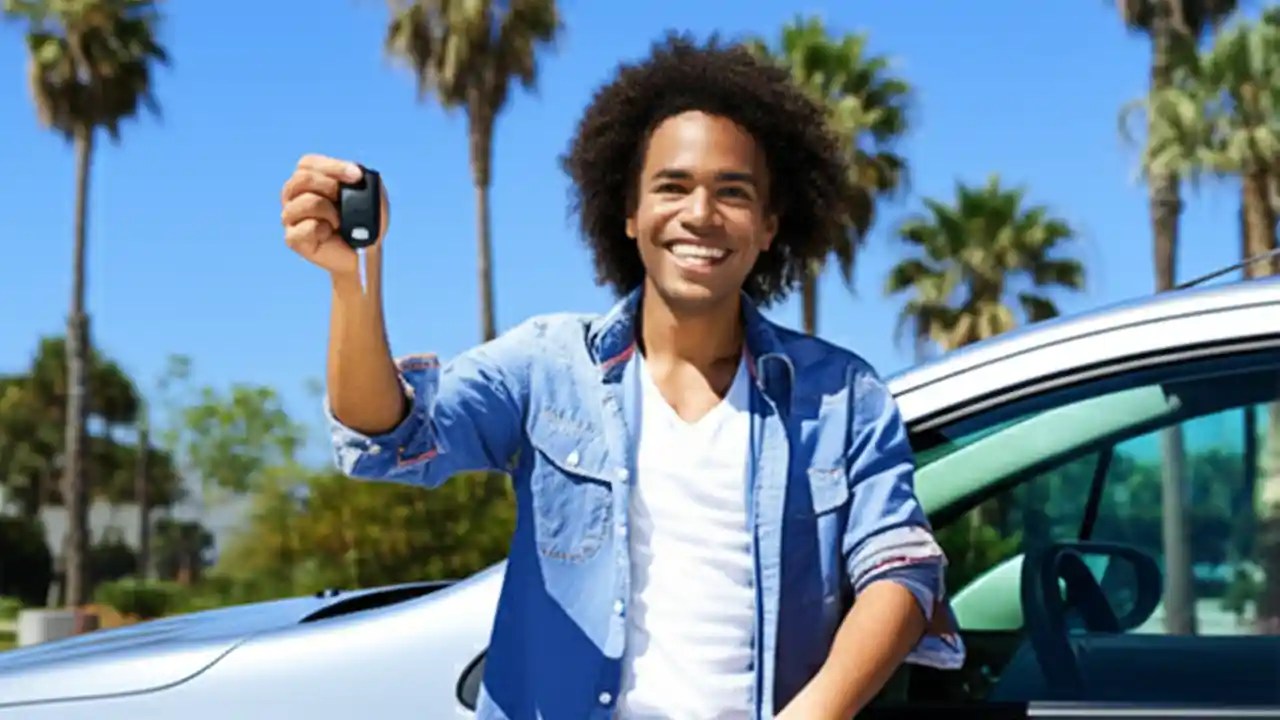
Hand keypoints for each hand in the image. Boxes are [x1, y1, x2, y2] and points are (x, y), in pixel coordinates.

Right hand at [280, 153, 390, 276]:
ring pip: (305, 202)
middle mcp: (295, 196)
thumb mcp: (374, 196)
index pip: (308, 163)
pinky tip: (327, 234)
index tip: (357, 176)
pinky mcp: (293, 238)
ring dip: (329, 211)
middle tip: (344, 200)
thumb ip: (367, 179)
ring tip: (339, 222)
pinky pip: (305, 227)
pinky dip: (322, 230)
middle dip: (330, 186)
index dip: (332, 166)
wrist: (365, 253)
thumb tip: (356, 173)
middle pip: (302, 179)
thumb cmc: (366, 222)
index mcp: (309, 180)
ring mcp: (291, 217)